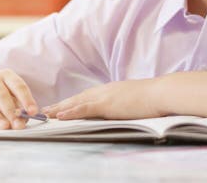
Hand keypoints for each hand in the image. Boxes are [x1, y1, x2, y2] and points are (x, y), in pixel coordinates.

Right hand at [0, 69, 37, 129]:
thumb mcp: (6, 96)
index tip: (33, 112)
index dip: (26, 99)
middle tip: (17, 124)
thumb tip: (23, 120)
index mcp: (5, 76)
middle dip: (10, 111)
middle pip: (1, 94)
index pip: (18, 85)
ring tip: (3, 126)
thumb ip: (16, 107)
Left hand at [42, 79, 163, 120]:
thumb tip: (121, 110)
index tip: (62, 107)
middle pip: (78, 98)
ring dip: (60, 108)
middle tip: (46, 110)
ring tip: (46, 114)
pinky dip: (71, 112)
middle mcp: (104, 90)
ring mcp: (105, 96)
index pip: (87, 96)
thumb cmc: (153, 98)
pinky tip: (60, 116)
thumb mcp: (134, 100)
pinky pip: (85, 108)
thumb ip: (124, 103)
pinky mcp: (107, 104)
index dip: (73, 102)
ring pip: (77, 102)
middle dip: (61, 105)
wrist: (160, 93)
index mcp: (111, 90)